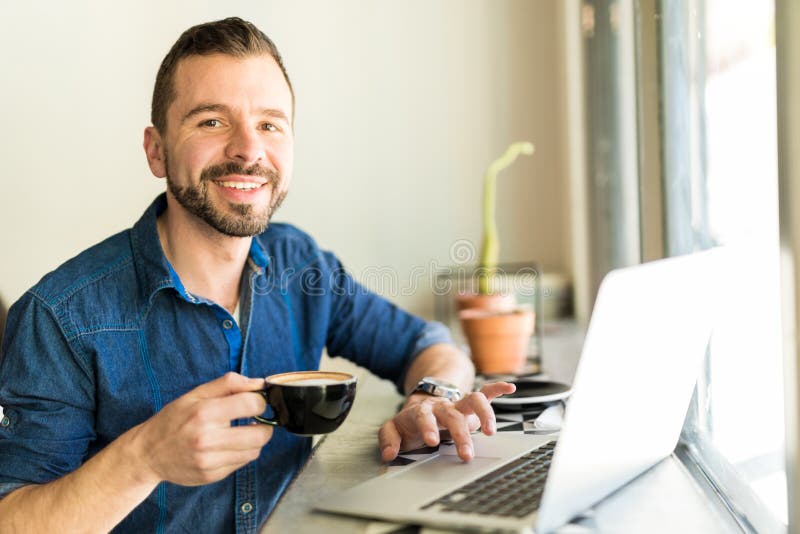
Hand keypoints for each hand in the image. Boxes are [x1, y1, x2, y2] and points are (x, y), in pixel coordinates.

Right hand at [130, 372, 272, 485]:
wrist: (148, 453)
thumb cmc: (173, 419)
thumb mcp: (196, 394)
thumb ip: (229, 384)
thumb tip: (259, 383)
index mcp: (204, 413)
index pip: (252, 404)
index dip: (260, 400)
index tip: (256, 401)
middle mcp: (208, 439)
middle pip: (260, 434)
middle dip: (264, 425)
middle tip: (256, 420)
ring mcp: (210, 461)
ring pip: (254, 451)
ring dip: (254, 440)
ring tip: (242, 432)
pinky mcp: (211, 476)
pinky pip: (241, 464)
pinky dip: (241, 453)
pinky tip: (229, 446)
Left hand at [378, 382, 515, 462]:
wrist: (422, 404)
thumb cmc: (411, 421)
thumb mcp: (394, 429)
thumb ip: (388, 440)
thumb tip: (389, 454)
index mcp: (422, 412)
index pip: (424, 417)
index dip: (428, 427)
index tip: (433, 441)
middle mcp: (442, 406)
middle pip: (453, 416)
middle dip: (460, 434)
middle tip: (466, 454)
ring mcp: (458, 403)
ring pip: (473, 400)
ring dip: (484, 414)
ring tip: (491, 431)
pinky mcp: (470, 402)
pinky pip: (486, 391)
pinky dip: (498, 388)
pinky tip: (510, 387)